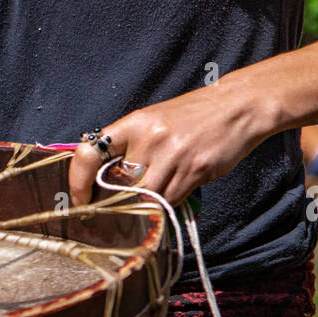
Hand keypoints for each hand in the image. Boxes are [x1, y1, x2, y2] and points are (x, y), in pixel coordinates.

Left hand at [69, 81, 265, 207]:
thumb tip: (106, 182)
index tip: (80, 200)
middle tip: (121, 211)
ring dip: (148, 205)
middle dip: (119, 203)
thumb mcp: (155, 121)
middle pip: (119, 186)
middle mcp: (150, 138)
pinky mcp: (195, 170)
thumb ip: (131, 147)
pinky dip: (169, 203)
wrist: (239, 105)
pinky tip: (177, 190)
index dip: (78, 182)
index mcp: (133, 123)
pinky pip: (170, 200)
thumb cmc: (193, 116)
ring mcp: (173, 155)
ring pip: (146, 198)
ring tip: (155, 197)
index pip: (89, 154)